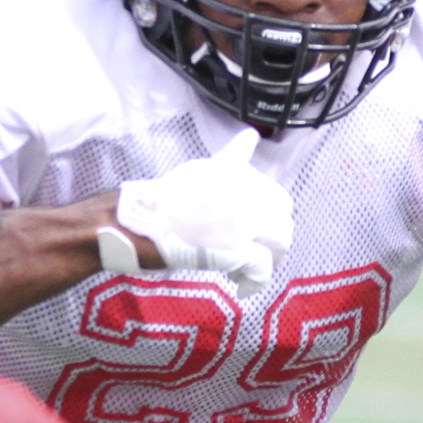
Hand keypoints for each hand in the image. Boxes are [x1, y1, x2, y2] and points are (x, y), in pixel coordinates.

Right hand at [98, 127, 293, 295]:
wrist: (138, 223)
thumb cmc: (163, 198)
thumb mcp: (201, 168)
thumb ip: (230, 158)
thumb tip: (250, 136)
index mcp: (240, 173)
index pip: (279, 198)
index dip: (271, 217)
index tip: (256, 227)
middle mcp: (248, 194)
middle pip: (283, 222)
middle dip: (274, 239)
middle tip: (255, 250)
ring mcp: (244, 223)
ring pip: (280, 243)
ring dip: (269, 259)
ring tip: (249, 267)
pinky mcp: (236, 251)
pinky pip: (262, 270)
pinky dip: (254, 282)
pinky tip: (242, 286)